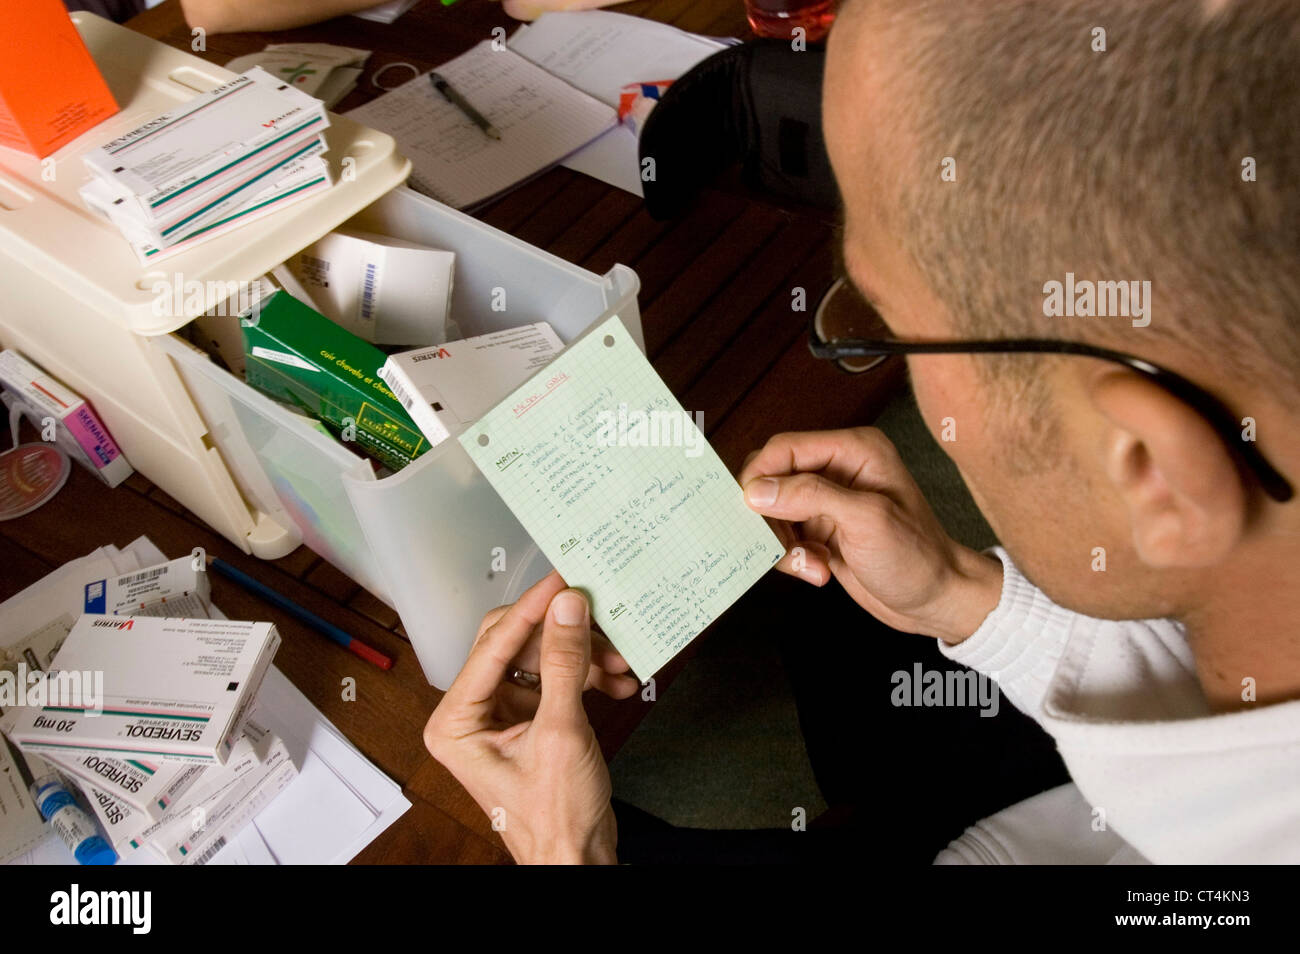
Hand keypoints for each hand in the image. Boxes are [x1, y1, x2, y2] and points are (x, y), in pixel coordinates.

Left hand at [423, 572, 619, 863]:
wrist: (576, 859)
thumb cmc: (554, 819)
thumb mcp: (561, 733)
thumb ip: (563, 664)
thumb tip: (566, 608)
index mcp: (456, 721)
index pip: (493, 645)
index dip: (531, 610)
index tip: (561, 581)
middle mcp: (470, 714)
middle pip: (514, 645)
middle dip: (562, 635)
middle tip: (597, 614)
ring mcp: (500, 716)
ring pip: (540, 658)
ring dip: (583, 657)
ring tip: (619, 660)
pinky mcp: (528, 720)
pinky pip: (555, 679)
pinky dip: (587, 677)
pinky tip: (618, 680)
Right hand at [738, 427, 1001, 643]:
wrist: (935, 600)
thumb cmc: (917, 557)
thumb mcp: (866, 521)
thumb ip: (811, 497)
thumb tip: (758, 490)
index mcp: (854, 450)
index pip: (786, 448)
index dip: (762, 477)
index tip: (750, 510)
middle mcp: (839, 469)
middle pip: (773, 479)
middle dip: (771, 517)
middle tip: (785, 546)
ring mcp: (829, 500)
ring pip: (774, 511)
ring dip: (783, 543)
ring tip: (811, 565)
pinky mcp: (822, 529)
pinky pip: (784, 536)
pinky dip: (792, 557)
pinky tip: (818, 571)